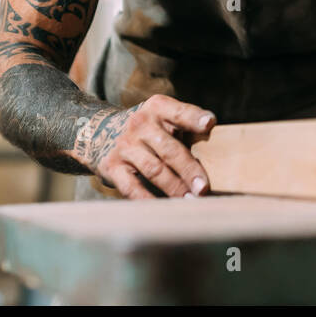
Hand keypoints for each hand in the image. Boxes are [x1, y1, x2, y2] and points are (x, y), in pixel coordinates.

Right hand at [76, 95, 215, 199]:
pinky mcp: (112, 167)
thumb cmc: (147, 129)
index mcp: (158, 108)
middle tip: (204, 187)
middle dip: (189, 169)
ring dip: (174, 187)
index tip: (210, 123)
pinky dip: (148, 199)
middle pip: (169, 149)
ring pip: (154, 169)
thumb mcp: (162, 119)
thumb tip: (218, 154)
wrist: (98, 132)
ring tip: (191, 200)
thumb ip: (185, 130)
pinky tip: (164, 209)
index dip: (194, 118)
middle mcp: (140, 124)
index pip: (179, 112)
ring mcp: (125, 146)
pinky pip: (132, 187)